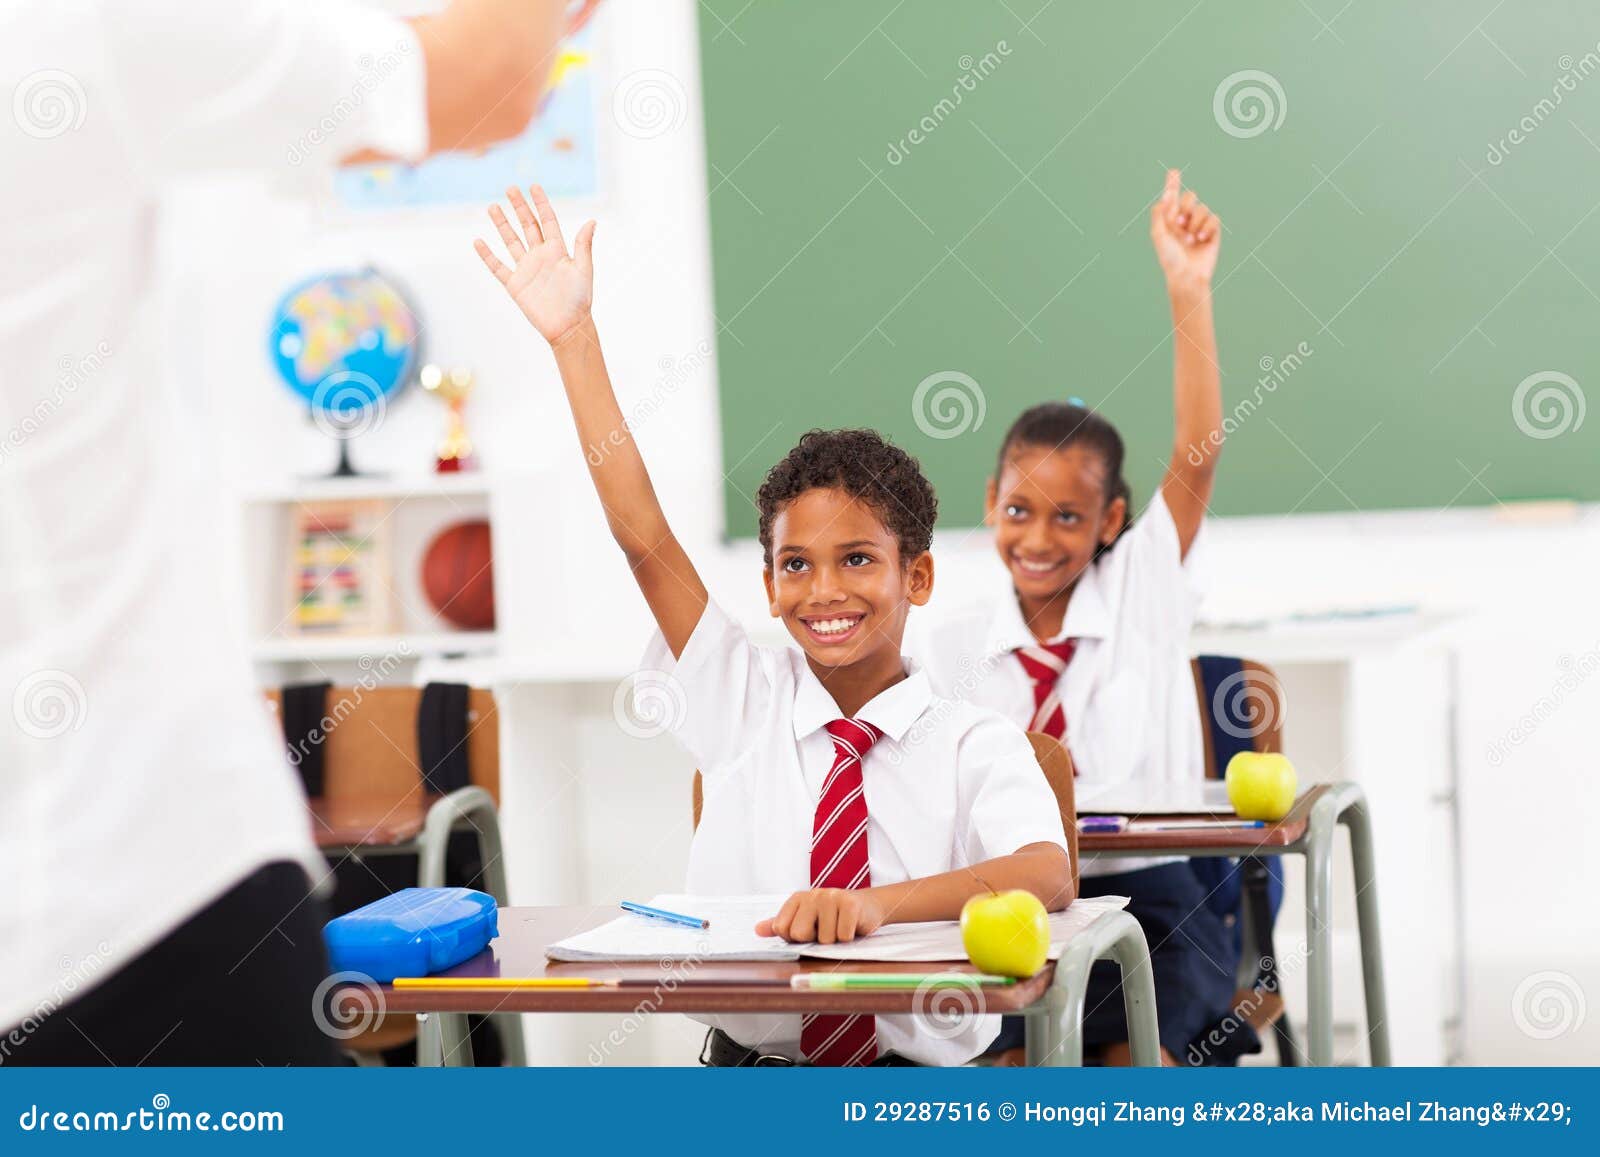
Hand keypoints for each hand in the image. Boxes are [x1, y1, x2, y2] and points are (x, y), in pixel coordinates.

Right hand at [474, 184, 595, 345]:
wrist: (568, 327)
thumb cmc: (580, 300)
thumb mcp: (584, 270)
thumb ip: (584, 245)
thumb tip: (592, 220)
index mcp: (558, 250)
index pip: (547, 221)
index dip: (541, 204)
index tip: (534, 186)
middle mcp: (540, 256)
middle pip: (527, 226)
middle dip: (519, 207)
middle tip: (510, 188)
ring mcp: (526, 269)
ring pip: (511, 241)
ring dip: (502, 224)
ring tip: (492, 207)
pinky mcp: (515, 285)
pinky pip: (498, 267)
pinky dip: (487, 255)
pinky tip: (478, 241)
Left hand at [755, 888, 887, 943]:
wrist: (868, 906)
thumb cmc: (833, 917)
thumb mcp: (806, 920)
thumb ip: (782, 925)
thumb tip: (758, 930)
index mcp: (798, 898)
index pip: (781, 928)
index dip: (794, 938)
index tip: (808, 932)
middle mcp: (813, 894)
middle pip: (799, 934)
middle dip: (814, 940)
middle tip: (825, 931)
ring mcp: (831, 897)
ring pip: (824, 939)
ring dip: (834, 940)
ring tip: (840, 927)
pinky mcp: (850, 904)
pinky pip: (842, 936)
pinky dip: (848, 938)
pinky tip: (851, 927)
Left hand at [1150, 169, 1219, 290]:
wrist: (1187, 275)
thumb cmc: (1170, 258)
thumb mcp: (1159, 236)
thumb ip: (1159, 215)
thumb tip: (1162, 198)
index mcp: (1169, 220)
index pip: (1172, 198)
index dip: (1173, 184)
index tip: (1174, 171)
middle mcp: (1184, 221)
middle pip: (1190, 197)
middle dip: (1186, 204)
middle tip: (1179, 221)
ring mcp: (1199, 225)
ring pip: (1202, 208)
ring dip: (1194, 223)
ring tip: (1189, 240)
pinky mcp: (1212, 232)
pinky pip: (1214, 218)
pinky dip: (1207, 227)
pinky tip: (1201, 239)